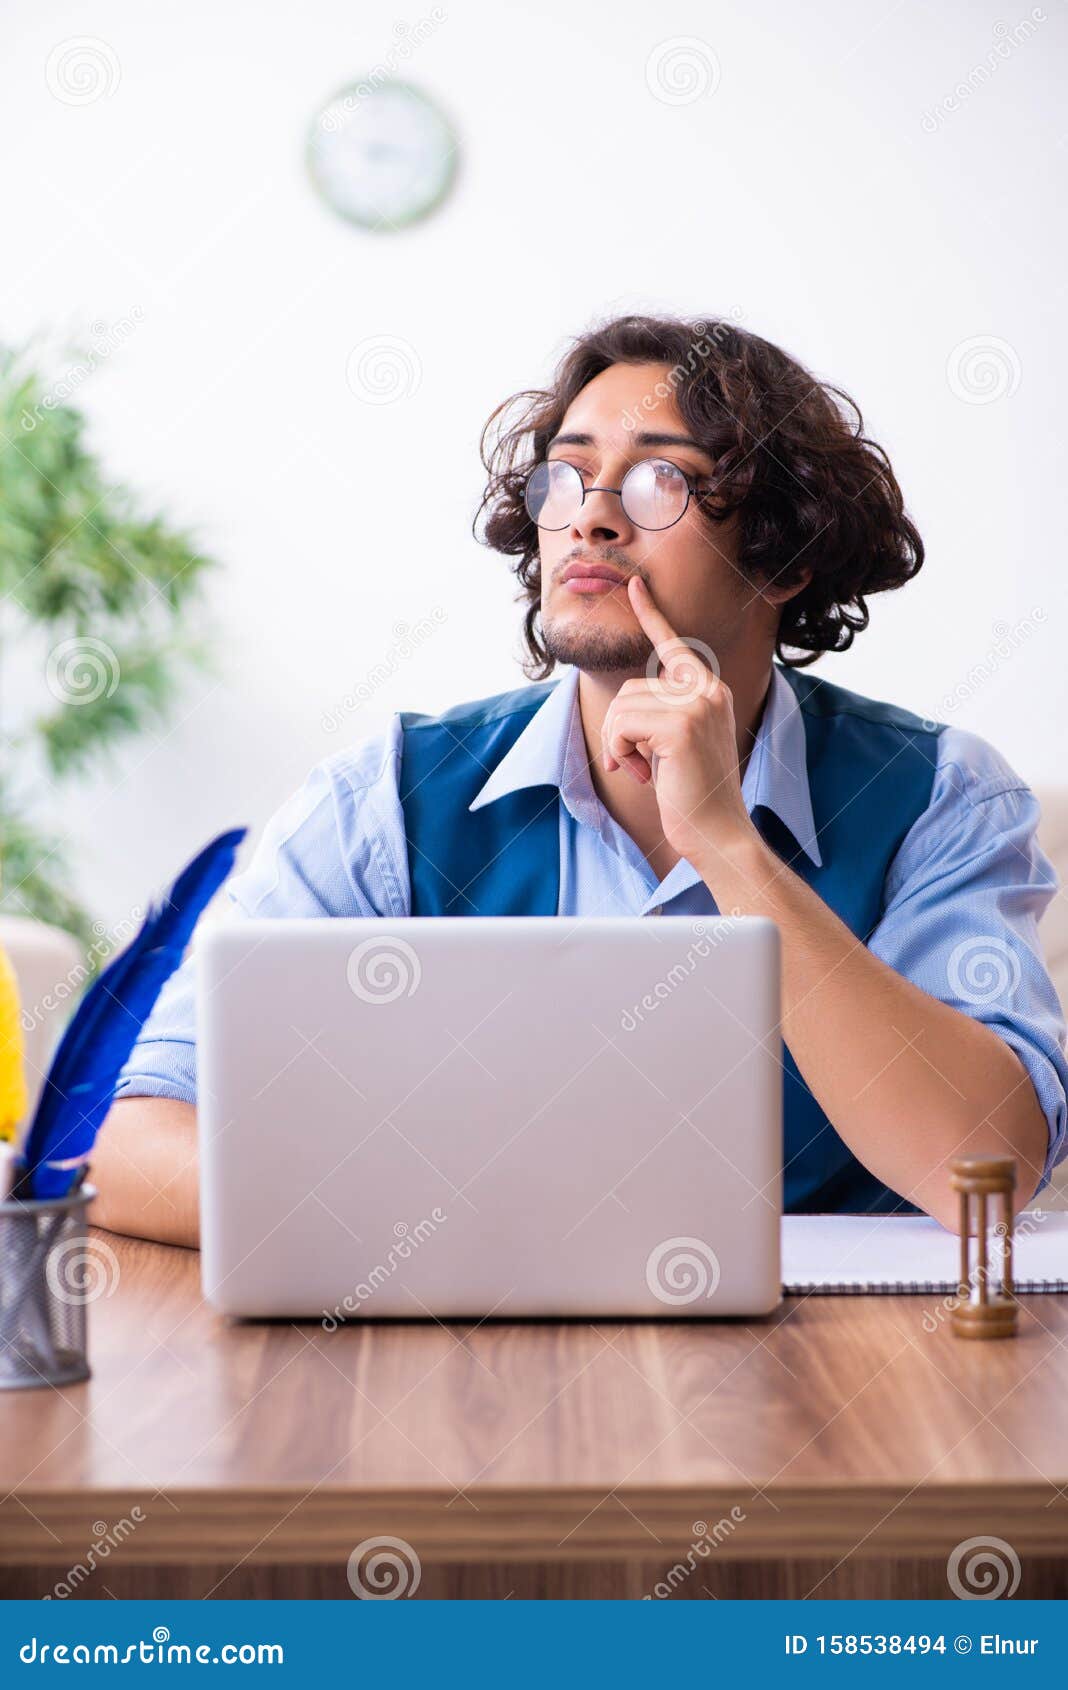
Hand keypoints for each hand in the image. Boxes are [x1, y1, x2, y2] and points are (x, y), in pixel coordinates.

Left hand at [601, 576, 757, 864]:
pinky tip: (644, 774)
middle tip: (639, 764)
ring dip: (620, 745)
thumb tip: (624, 705)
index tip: (634, 586)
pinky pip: (622, 726)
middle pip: (631, 688)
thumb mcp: (679, 745)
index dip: (651, 615)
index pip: (674, 646)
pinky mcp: (681, 727)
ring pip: (622, 707)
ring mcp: (697, 706)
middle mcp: (708, 691)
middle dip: (622, 730)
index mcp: (710, 691)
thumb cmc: (694, 795)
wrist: (719, 833)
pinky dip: (620, 752)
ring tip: (646, 771)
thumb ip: (662, 715)